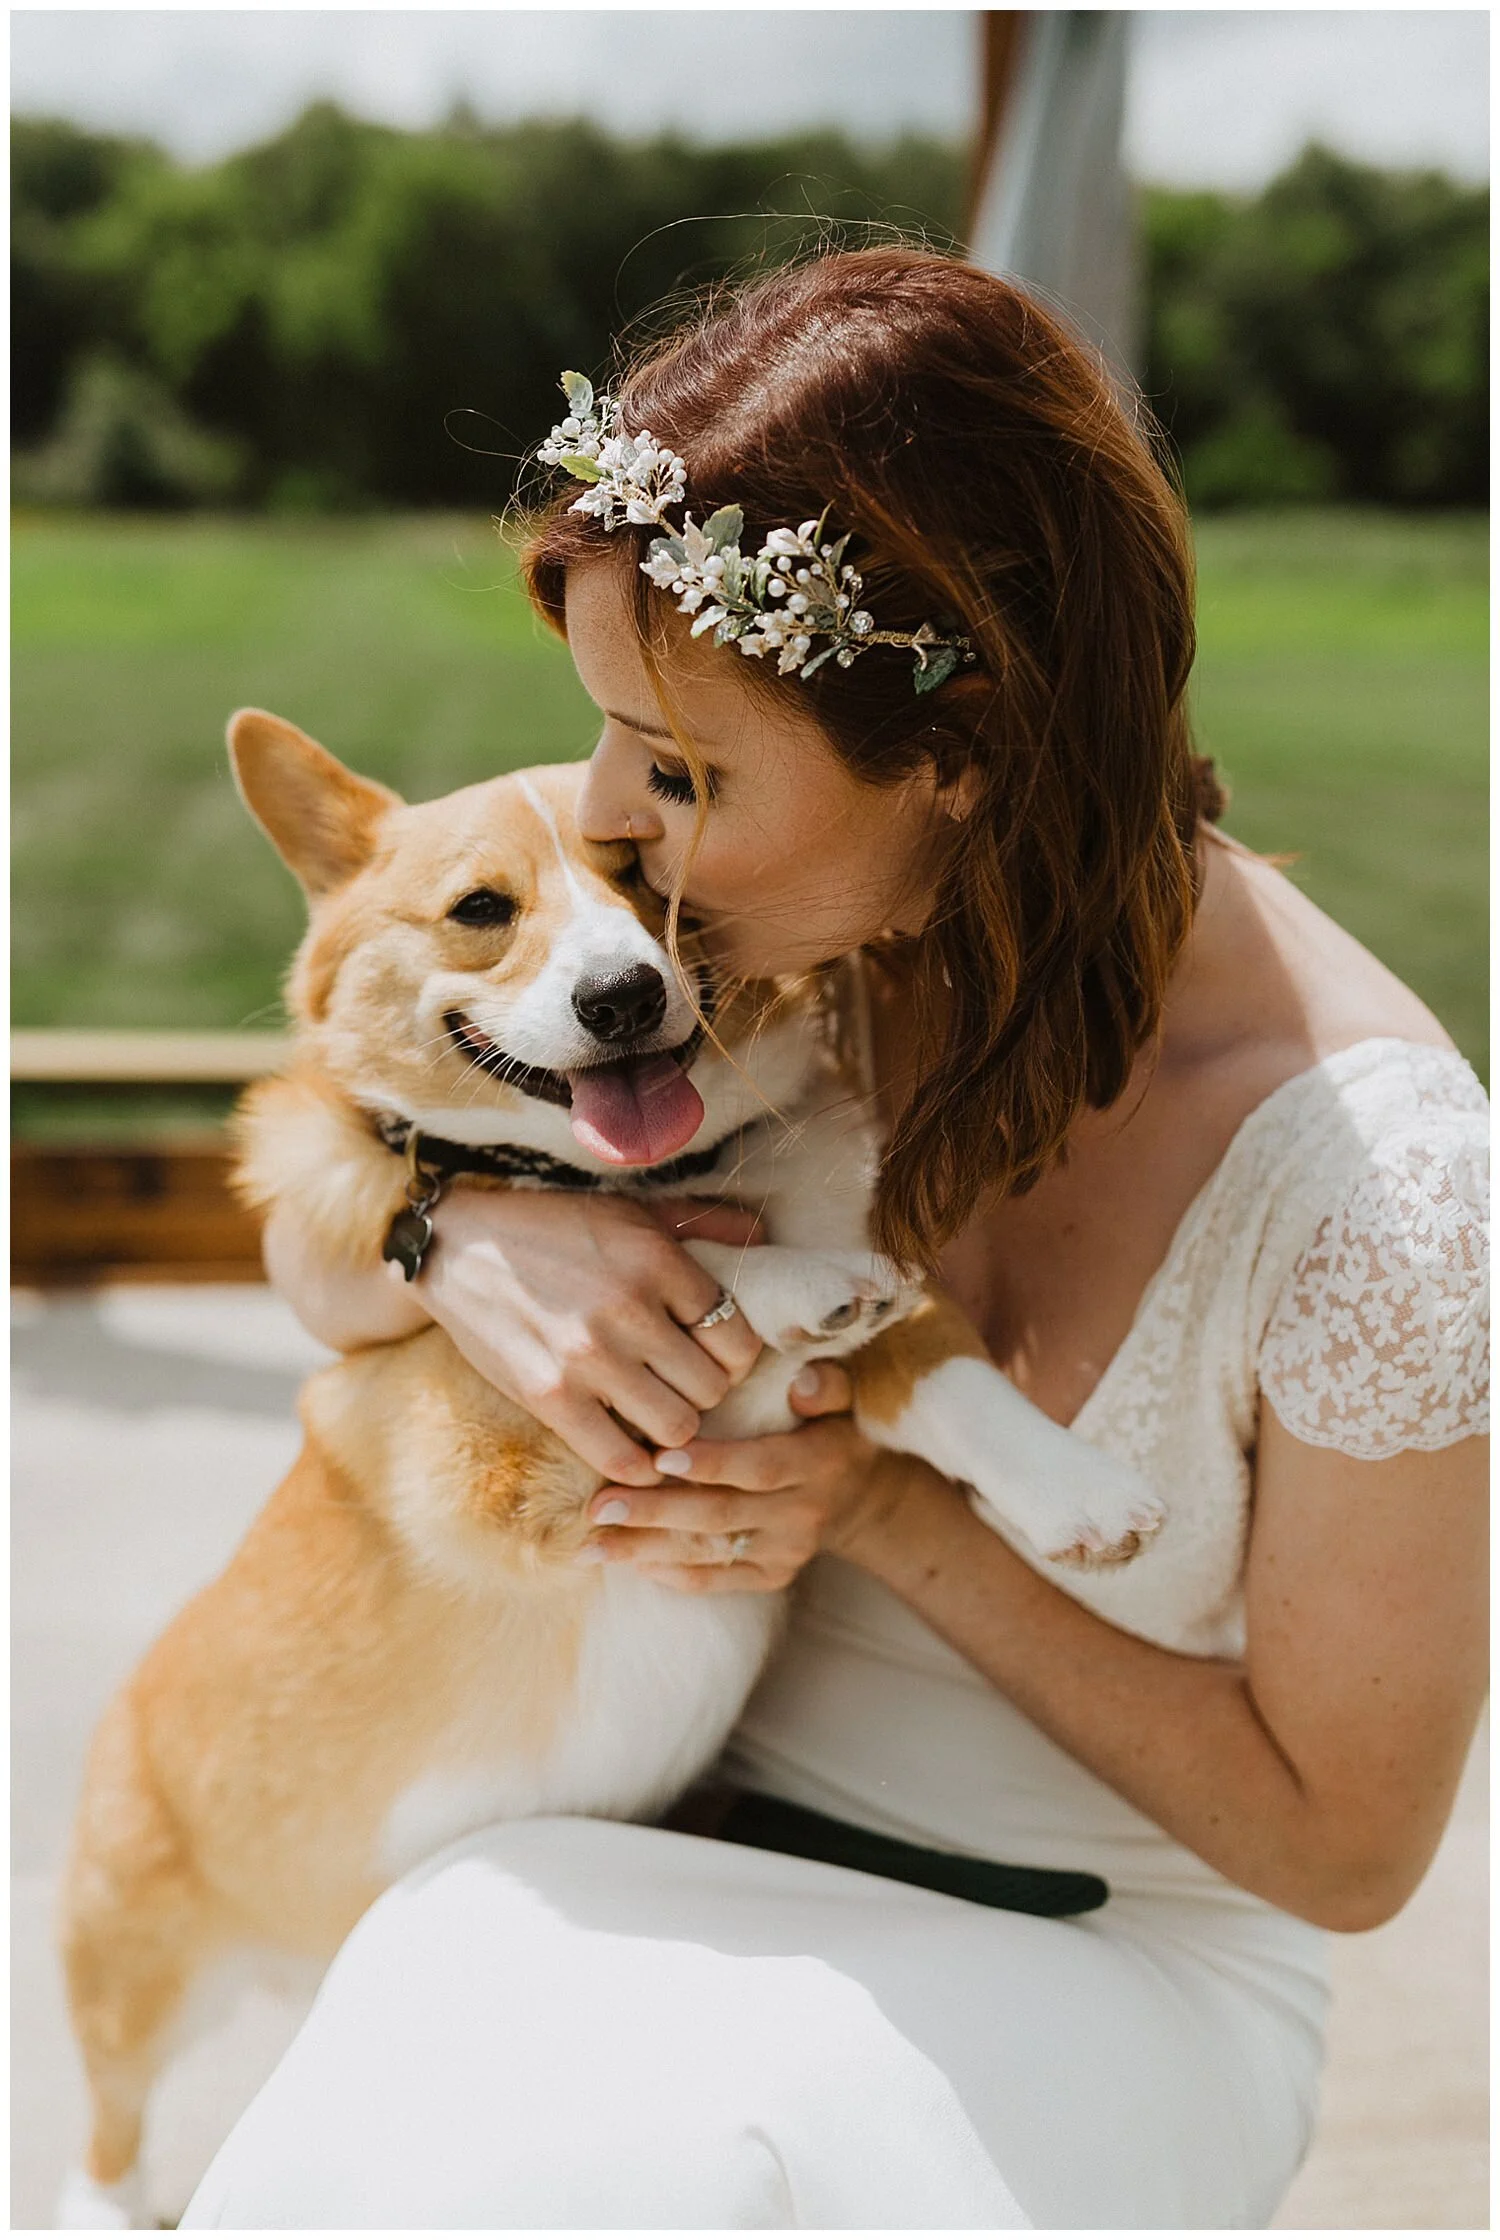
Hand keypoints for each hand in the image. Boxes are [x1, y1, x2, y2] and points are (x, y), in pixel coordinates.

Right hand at [413, 1185, 764, 1485]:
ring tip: (658, 1412)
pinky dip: (637, 1465)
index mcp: (656, 1262)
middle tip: (684, 1385)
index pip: (738, 1337)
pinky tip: (632, 1447)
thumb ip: (702, 1222)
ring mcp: (587, 1358)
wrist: (458, 1247)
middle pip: (713, 1389)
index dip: (736, 1356)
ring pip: (677, 1429)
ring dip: (674, 1428)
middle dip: (707, 1393)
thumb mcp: (632, 1212)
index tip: (716, 1357)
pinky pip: (621, 1459)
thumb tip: (764, 1234)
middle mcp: (628, 1311)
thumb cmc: (556, 1228)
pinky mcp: (548, 1397)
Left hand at [581, 1360, 919, 1590]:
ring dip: (646, 1550)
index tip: (656, 1458)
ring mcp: (785, 1553)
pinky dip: (668, 1572)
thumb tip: (800, 1380)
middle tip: (597, 1507)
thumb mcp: (841, 1400)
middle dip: (655, 1512)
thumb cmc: (830, 1430)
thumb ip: (823, 1386)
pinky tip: (625, 1561)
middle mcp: (802, 1514)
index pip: (759, 1467)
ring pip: (708, 1553)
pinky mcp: (770, 1577)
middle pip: (721, 1515)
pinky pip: (713, 1579)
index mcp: (817, 1464)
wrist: (859, 1498)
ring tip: (591, 1545)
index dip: (710, 1464)